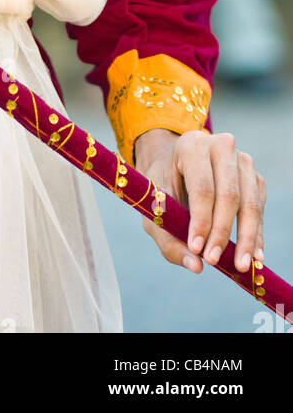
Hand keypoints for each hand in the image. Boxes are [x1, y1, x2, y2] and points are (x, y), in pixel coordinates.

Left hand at [134, 127, 264, 274]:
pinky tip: (252, 255)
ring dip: (245, 238)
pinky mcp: (255, 178)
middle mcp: (221, 147)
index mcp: (191, 146)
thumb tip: (196, 266)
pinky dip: (255, 234)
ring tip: (239, 265)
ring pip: (249, 203)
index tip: (197, 250)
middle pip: (229, 195)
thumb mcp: (154, 209)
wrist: (175, 167)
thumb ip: (168, 238)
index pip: (202, 187)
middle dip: (222, 232)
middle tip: (214, 261)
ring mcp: (242, 161)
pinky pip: (259, 209)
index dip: (202, 221)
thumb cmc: (162, 189)